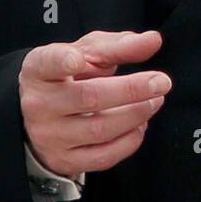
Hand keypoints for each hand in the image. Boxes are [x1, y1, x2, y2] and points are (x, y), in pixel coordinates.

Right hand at [19, 30, 170, 177]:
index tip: (78, 60)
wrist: (45, 113)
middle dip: (131, 89)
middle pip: (88, 97)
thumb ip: (120, 45)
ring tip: (155, 101)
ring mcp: (48, 136)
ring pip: (100, 129)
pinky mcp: (63, 160)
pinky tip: (140, 125)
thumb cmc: (71, 74)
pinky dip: (129, 141)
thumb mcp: (90, 52)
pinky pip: (103, 157)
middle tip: (162, 82)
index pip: (48, 63)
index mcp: (40, 69)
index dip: (62, 61)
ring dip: (136, 114)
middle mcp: (38, 104)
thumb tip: (154, 41)